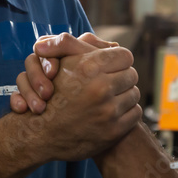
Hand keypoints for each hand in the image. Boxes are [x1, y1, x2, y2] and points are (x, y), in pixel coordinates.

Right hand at [9, 45, 141, 162]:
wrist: (42, 133)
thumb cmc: (53, 93)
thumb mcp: (60, 62)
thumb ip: (77, 44)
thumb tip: (113, 44)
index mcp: (89, 68)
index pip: (125, 56)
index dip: (118, 60)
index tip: (112, 66)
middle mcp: (100, 89)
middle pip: (132, 75)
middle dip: (122, 77)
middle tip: (111, 82)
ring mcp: (108, 112)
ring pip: (134, 94)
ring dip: (125, 95)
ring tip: (110, 97)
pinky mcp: (114, 131)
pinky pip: (135, 113)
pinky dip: (126, 113)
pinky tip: (112, 112)